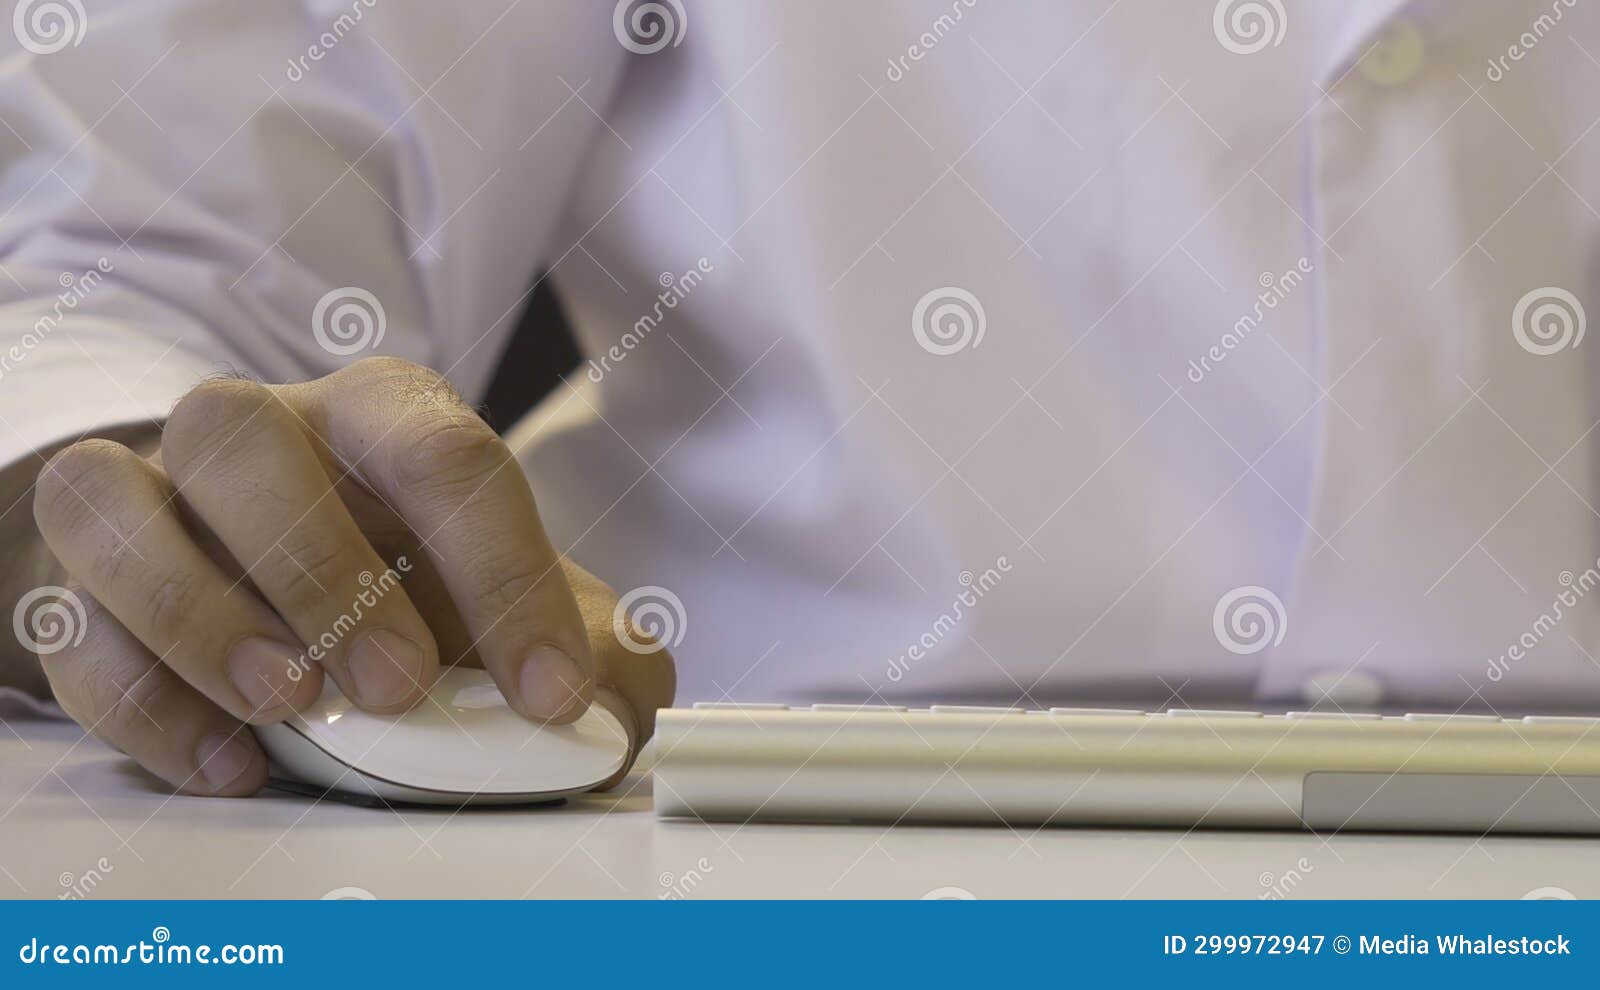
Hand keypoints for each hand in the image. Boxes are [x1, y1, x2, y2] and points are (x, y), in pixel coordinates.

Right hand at [23, 357, 673, 795]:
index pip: (446, 456)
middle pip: (239, 435)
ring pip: (111, 500)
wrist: (269, 570)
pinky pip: (70, 623)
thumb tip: (615, 696)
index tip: (550, 694)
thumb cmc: (404, 572)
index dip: (506, 576)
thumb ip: (582, 638)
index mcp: (381, 413)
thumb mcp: (507, 595)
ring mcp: (152, 496)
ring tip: (289, 704)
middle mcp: (257, 431)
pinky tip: (232, 761)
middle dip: (320, 565)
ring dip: (198, 612)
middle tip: (398, 686)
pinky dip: (145, 701)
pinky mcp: (79, 583)